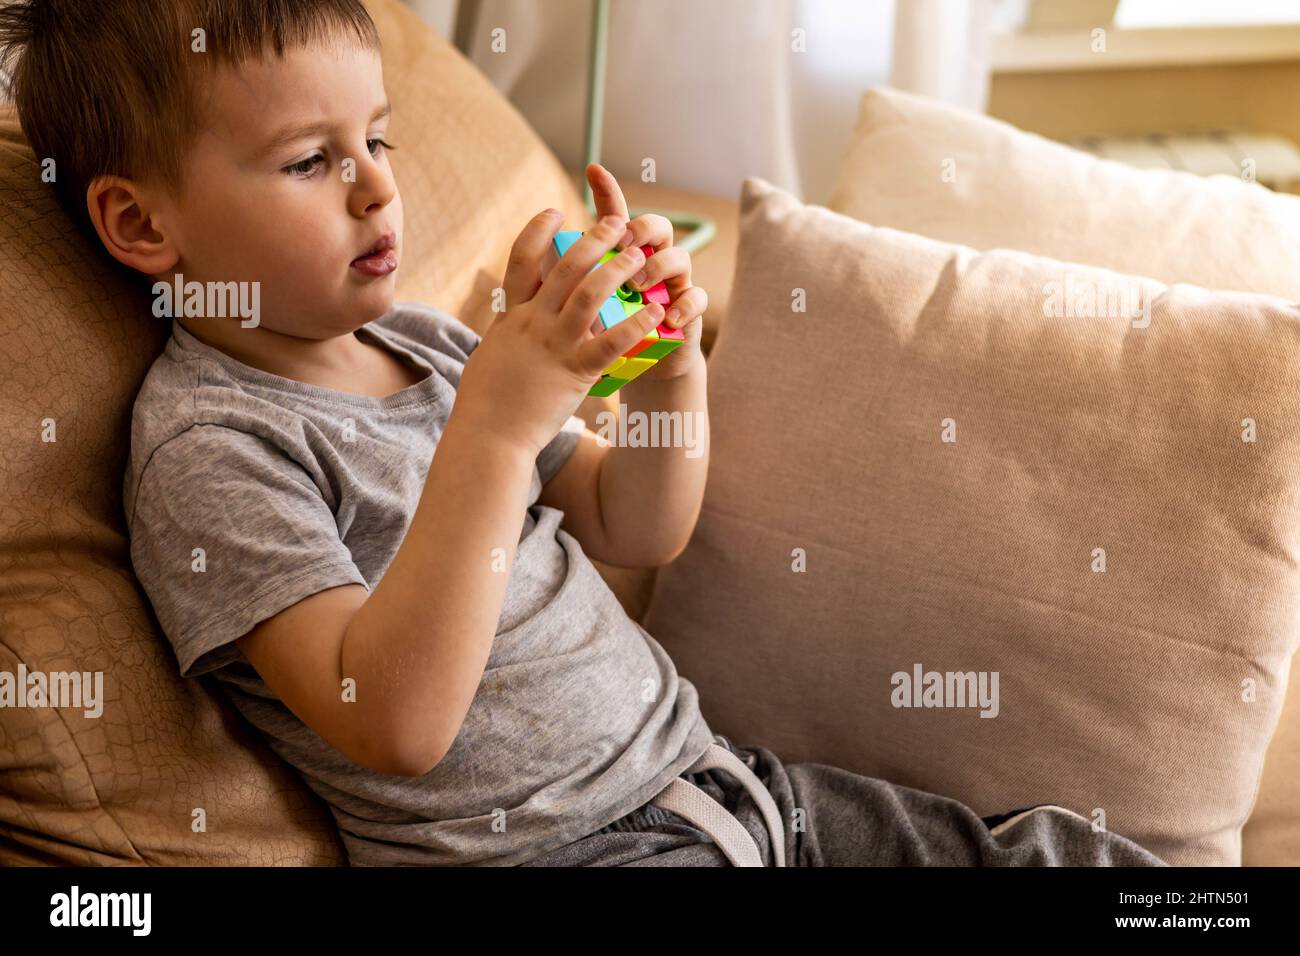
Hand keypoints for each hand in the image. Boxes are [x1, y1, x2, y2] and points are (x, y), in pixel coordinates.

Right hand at [455, 210, 666, 457]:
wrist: (488, 437)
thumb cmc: (486, 402)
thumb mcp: (491, 353)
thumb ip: (506, 330)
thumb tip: (512, 317)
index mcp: (511, 316)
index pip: (521, 260)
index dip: (538, 231)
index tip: (555, 211)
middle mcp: (532, 323)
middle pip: (564, 268)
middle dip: (593, 240)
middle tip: (617, 222)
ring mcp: (553, 346)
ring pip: (589, 296)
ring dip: (618, 270)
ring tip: (641, 254)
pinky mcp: (575, 373)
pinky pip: (610, 343)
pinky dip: (635, 324)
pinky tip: (655, 311)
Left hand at [586, 164, 707, 380]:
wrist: (640, 366)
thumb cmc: (605, 332)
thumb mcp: (583, 308)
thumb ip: (569, 284)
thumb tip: (533, 263)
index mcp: (623, 254)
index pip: (616, 216)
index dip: (607, 191)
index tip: (593, 170)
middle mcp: (651, 260)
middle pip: (656, 225)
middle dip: (640, 229)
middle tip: (621, 243)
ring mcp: (673, 284)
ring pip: (680, 256)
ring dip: (658, 267)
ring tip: (638, 287)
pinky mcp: (689, 311)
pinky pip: (697, 298)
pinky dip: (684, 306)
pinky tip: (668, 317)